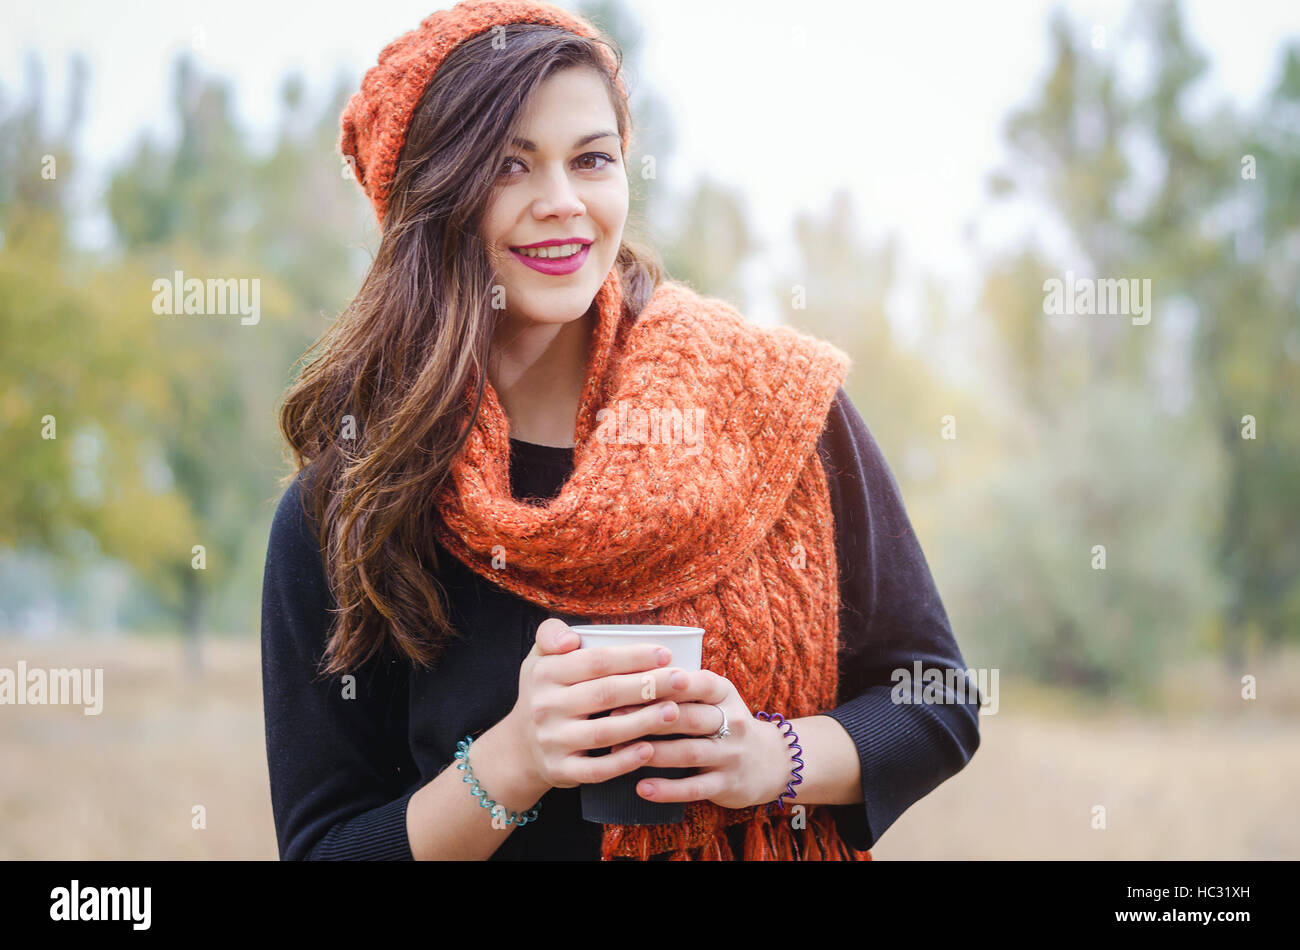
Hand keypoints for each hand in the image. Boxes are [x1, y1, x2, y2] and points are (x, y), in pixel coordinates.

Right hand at [502, 618, 699, 792]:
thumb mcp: (539, 658)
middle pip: (605, 694)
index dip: (633, 657)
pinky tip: (649, 749)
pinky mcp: (560, 770)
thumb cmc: (544, 693)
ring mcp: (552, 741)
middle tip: (683, 680)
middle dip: (648, 685)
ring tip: (674, 711)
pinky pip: (596, 769)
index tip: (666, 654)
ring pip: (604, 732)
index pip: (595, 661)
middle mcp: (545, 707)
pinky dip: (624, 761)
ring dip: (643, 722)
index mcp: (545, 673)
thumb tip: (572, 637)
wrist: (518, 747)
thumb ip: (551, 634)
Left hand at [606, 668, 794, 810]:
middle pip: (688, 716)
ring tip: (618, 751)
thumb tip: (626, 673)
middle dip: (648, 716)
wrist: (773, 762)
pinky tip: (642, 788)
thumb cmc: (725, 724)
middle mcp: (731, 721)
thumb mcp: (715, 698)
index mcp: (724, 693)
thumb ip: (680, 687)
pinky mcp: (727, 784)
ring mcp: (731, 755)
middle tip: (611, 718)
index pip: (695, 682)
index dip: (662, 682)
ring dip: (652, 752)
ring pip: (689, 751)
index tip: (626, 682)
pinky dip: (667, 789)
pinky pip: (694, 788)